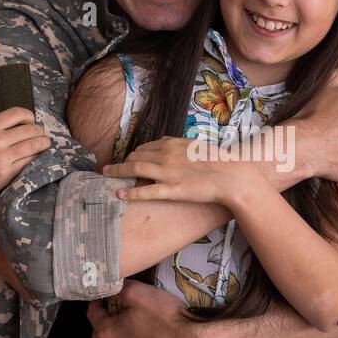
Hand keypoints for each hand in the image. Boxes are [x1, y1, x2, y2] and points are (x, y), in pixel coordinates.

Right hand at [0, 107, 50, 216]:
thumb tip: (20, 124)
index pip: (18, 113)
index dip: (30, 117)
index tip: (32, 122)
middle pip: (30, 129)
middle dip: (40, 132)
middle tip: (43, 136)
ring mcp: (2, 156)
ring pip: (35, 144)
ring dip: (44, 143)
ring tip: (45, 145)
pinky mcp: (7, 172)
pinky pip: (31, 160)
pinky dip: (38, 157)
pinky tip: (38, 157)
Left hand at [87, 280, 222, 337]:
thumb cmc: (165, 316)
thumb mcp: (139, 292)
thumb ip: (118, 289)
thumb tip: (109, 289)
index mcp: (106, 332)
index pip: (93, 314)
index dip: (98, 303)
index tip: (104, 298)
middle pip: (98, 337)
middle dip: (105, 324)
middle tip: (118, 316)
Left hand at [100, 136, 261, 205]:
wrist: (231, 176)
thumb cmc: (218, 162)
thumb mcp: (197, 146)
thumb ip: (180, 146)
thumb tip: (169, 144)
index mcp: (173, 143)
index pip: (147, 146)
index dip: (135, 152)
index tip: (128, 157)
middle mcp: (167, 155)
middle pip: (137, 155)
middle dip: (123, 160)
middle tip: (114, 168)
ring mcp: (168, 173)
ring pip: (135, 168)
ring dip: (117, 171)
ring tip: (106, 174)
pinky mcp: (172, 190)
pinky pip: (146, 191)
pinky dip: (130, 192)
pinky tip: (119, 193)